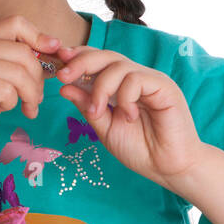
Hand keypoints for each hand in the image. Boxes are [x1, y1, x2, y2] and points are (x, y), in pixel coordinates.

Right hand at [0, 13, 60, 153]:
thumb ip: (15, 59)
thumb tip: (55, 46)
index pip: (16, 23)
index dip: (39, 37)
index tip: (53, 54)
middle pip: (24, 53)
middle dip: (38, 79)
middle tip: (36, 98)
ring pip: (19, 74)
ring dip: (29, 95)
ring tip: (26, 107)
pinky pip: (7, 92)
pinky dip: (10, 104)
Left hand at [54, 45, 206, 189]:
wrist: (167, 167)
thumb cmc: (138, 148)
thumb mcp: (103, 126)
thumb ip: (86, 105)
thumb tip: (64, 86)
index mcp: (119, 85)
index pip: (97, 61)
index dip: (75, 58)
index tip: (55, 66)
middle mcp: (135, 78)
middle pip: (105, 55)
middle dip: (79, 62)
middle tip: (62, 76)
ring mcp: (151, 81)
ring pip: (118, 65)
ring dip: (100, 88)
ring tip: (97, 112)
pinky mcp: (165, 87)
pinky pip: (136, 79)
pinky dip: (124, 97)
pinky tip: (128, 116)